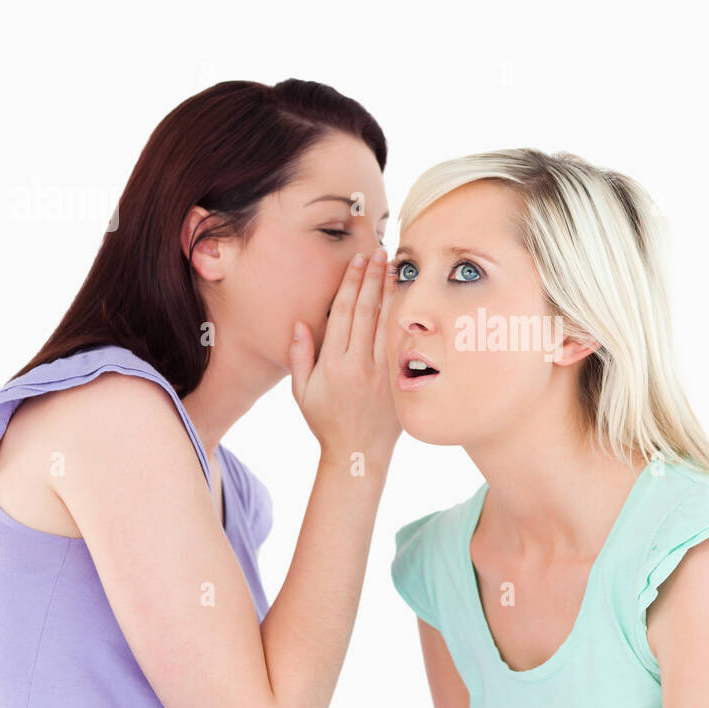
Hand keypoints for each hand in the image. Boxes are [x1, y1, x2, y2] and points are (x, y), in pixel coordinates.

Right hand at [288, 248, 400, 459]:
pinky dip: (404, 319)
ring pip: (387, 323)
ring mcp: (382, 373)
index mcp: (333, 364)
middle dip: (372, 278)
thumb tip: (300, 322)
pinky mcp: (399, 381)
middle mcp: (358, 365)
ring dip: (391, 292)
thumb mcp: (301, 392)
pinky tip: (408, 300)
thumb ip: (300, 356)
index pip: (343, 313)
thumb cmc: (326, 422)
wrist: (358, 454)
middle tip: (379, 253)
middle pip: (366, 311)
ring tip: (395, 267)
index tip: (356, 262)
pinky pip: (401, 343)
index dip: (350, 283)